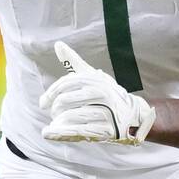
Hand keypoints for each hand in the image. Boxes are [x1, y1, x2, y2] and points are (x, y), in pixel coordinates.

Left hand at [39, 41, 154, 144]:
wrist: (134, 116)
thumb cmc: (108, 94)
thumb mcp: (92, 76)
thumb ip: (74, 62)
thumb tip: (58, 45)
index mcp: (95, 79)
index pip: (66, 84)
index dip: (50, 93)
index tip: (43, 103)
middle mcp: (101, 93)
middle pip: (65, 101)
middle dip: (55, 109)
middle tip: (54, 114)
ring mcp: (105, 112)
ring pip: (70, 116)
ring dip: (58, 122)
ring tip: (55, 124)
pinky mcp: (106, 129)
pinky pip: (78, 131)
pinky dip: (60, 132)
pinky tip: (48, 133)